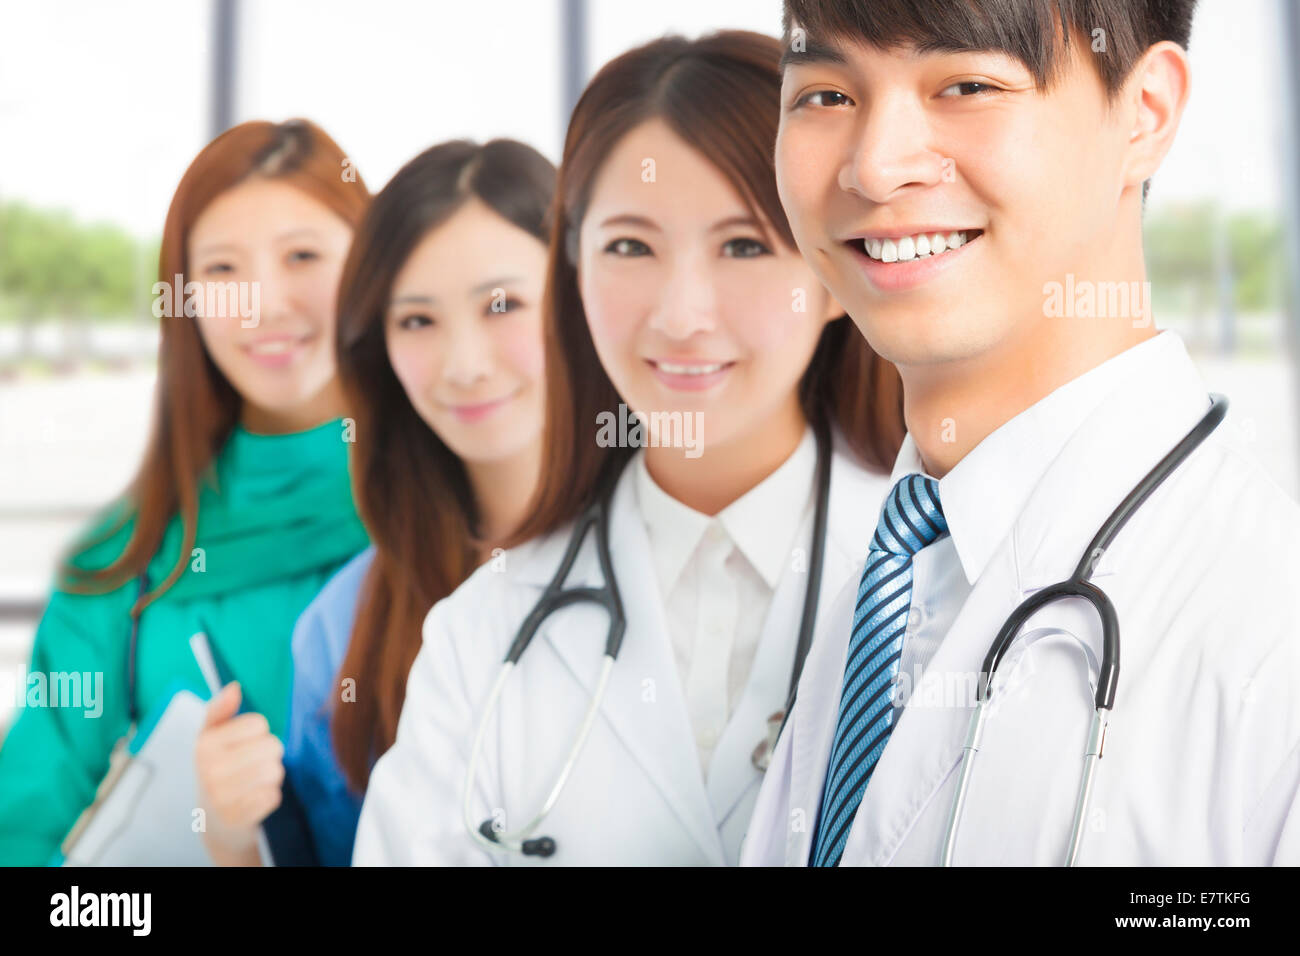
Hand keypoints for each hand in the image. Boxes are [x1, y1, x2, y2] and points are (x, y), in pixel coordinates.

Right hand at [194, 682, 282, 865]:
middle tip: (251, 766)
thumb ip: (221, 709)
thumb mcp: (212, 738)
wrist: (214, 822)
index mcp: (204, 744)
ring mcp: (221, 796)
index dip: (259, 733)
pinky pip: (273, 796)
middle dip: (269, 755)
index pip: (258, 724)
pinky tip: (253, 800)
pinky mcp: (237, 818)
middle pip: (272, 746)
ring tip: (253, 783)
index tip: (243, 745)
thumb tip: (235, 687)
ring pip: (275, 770)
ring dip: (271, 776)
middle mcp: (209, 769)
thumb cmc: (218, 771)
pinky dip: (270, 797)